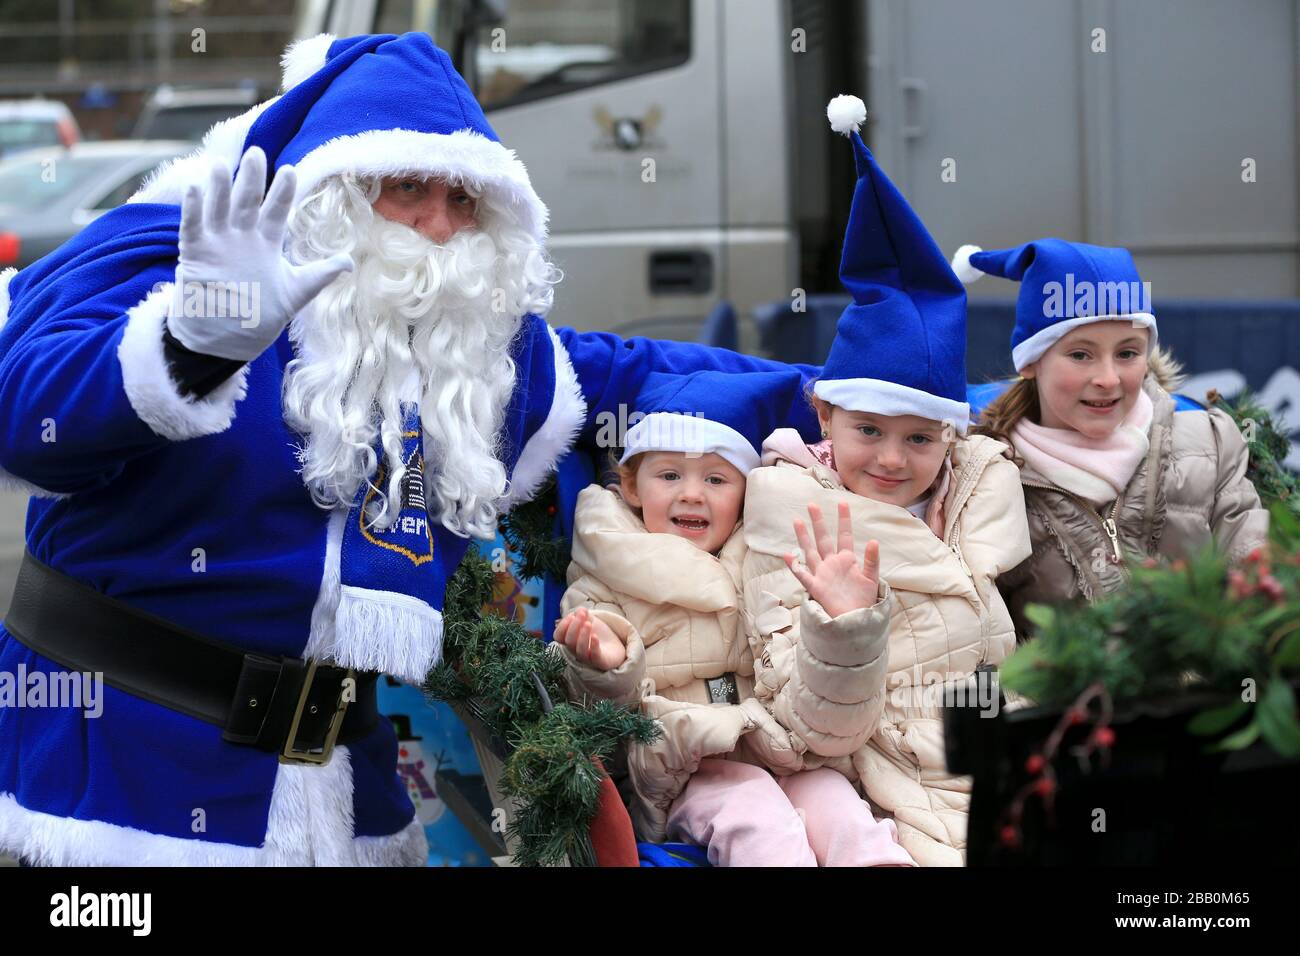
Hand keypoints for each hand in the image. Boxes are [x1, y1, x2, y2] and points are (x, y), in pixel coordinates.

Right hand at [167, 146, 352, 361]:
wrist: (227, 339)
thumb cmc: (261, 314)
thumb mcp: (295, 292)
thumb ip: (320, 274)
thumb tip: (349, 262)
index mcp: (266, 242)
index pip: (276, 211)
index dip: (282, 192)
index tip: (289, 170)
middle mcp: (242, 238)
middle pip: (247, 202)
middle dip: (251, 178)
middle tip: (256, 152)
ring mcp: (218, 244)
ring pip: (218, 208)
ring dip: (218, 187)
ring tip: (219, 163)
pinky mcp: (195, 254)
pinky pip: (192, 227)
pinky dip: (192, 209)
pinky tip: (193, 188)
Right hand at [554, 607, 626, 670]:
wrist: (615, 649)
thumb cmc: (598, 635)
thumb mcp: (590, 621)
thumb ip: (583, 615)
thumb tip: (580, 610)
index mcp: (570, 641)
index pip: (558, 636)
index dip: (562, 626)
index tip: (571, 615)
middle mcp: (576, 650)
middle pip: (569, 641)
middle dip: (574, 626)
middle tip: (582, 614)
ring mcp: (587, 657)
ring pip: (580, 650)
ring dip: (582, 636)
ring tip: (588, 624)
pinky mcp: (600, 661)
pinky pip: (595, 656)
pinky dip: (594, 646)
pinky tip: (595, 636)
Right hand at [784, 502, 881, 618]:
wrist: (856, 619)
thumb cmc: (864, 599)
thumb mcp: (872, 577)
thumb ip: (872, 560)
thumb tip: (873, 540)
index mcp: (846, 559)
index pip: (844, 535)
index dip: (843, 520)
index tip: (843, 503)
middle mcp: (832, 563)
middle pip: (823, 539)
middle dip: (818, 522)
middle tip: (812, 505)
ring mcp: (822, 574)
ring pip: (810, 552)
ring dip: (804, 537)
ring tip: (797, 521)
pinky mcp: (816, 587)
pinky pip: (802, 575)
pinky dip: (794, 566)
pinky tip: (787, 555)